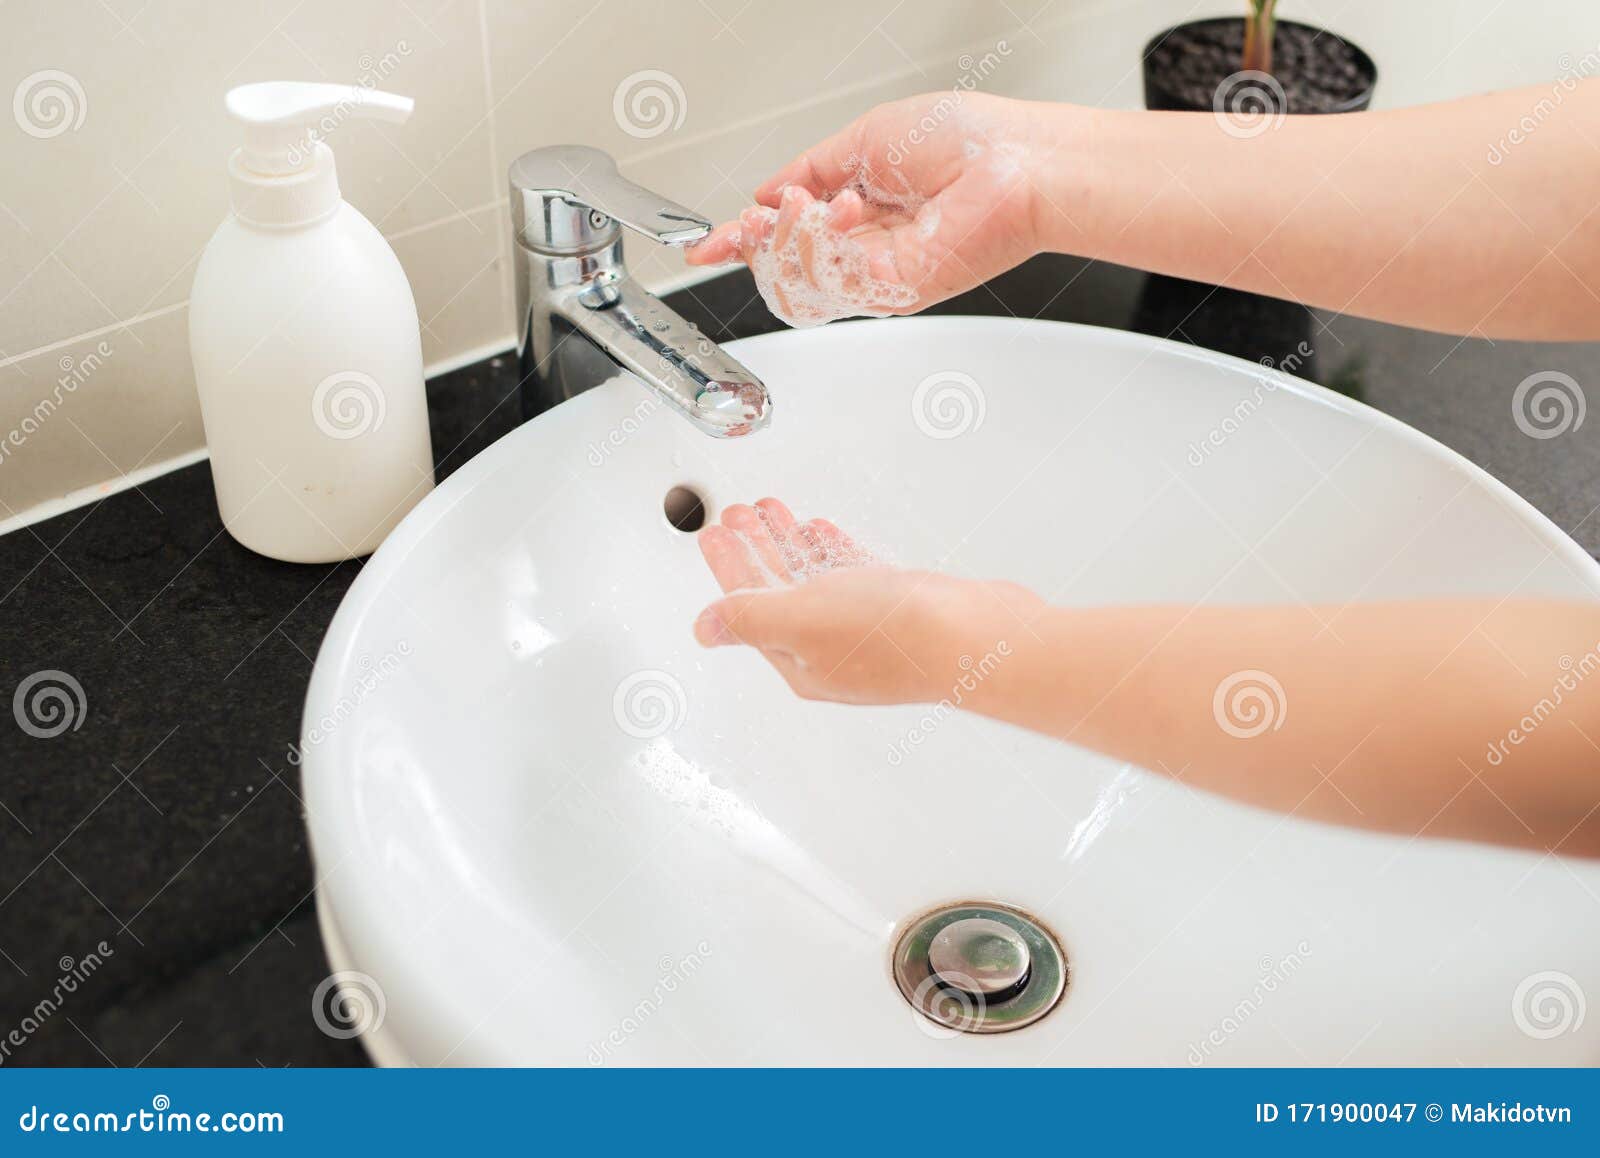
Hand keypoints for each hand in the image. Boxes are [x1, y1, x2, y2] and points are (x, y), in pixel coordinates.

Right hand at [683, 93, 1058, 322]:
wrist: (1018, 163)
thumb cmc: (968, 140)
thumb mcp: (864, 138)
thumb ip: (809, 169)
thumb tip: (766, 193)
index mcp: (859, 211)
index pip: (787, 239)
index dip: (741, 241)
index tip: (707, 244)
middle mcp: (865, 250)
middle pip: (781, 270)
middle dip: (756, 243)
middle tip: (761, 218)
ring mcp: (877, 277)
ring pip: (794, 284)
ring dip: (787, 240)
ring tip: (813, 204)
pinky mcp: (891, 294)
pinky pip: (826, 286)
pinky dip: (818, 246)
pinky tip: (842, 211)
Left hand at [692, 498, 1039, 705]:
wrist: (980, 638)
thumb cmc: (899, 637)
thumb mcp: (802, 620)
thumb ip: (750, 618)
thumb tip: (704, 628)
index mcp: (800, 661)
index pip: (748, 607)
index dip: (728, 567)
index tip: (712, 534)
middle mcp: (830, 651)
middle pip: (777, 592)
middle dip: (755, 549)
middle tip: (737, 515)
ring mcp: (866, 631)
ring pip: (814, 580)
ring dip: (789, 543)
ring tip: (770, 512)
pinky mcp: (901, 610)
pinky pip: (854, 577)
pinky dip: (833, 552)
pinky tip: (822, 531)